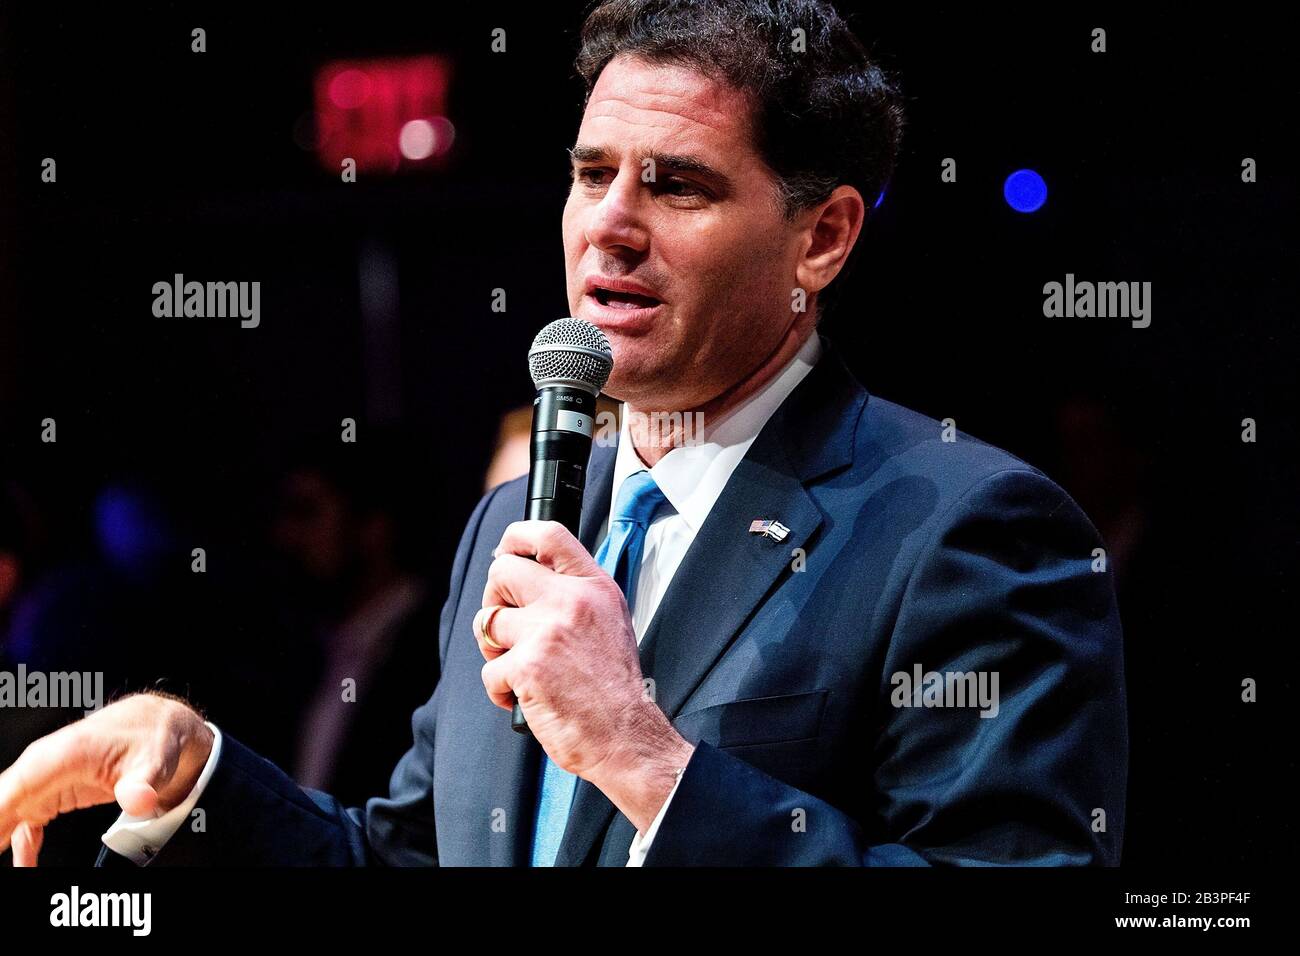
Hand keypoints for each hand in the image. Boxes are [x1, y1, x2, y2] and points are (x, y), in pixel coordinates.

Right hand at [0, 692, 213, 865]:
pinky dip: (20, 845)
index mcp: (63, 754)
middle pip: (3, 801)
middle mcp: (45, 764)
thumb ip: (141, 785)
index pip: (16, 788)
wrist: (156, 727)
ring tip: (18, 865)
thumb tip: (138, 800)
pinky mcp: (50, 792)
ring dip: (3, 835)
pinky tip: (24, 864)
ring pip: (8, 813)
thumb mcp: (153, 763)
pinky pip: (25, 823)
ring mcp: (44, 778)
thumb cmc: (150, 737)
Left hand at [476, 520, 693, 832]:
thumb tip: (528, 576)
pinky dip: (500, 689)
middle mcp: (571, 601)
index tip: (506, 551)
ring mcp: (547, 631)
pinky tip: (524, 697)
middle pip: (502, 571)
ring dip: (494, 647)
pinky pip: (490, 668)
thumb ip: (576, 594)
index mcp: (594, 587)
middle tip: (506, 626)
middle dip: (494, 599)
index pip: (550, 535)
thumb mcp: (610, 621)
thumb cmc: (615, 688)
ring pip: (488, 621)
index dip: (516, 537)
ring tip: (519, 666)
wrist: (625, 735)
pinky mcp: (527, 665)